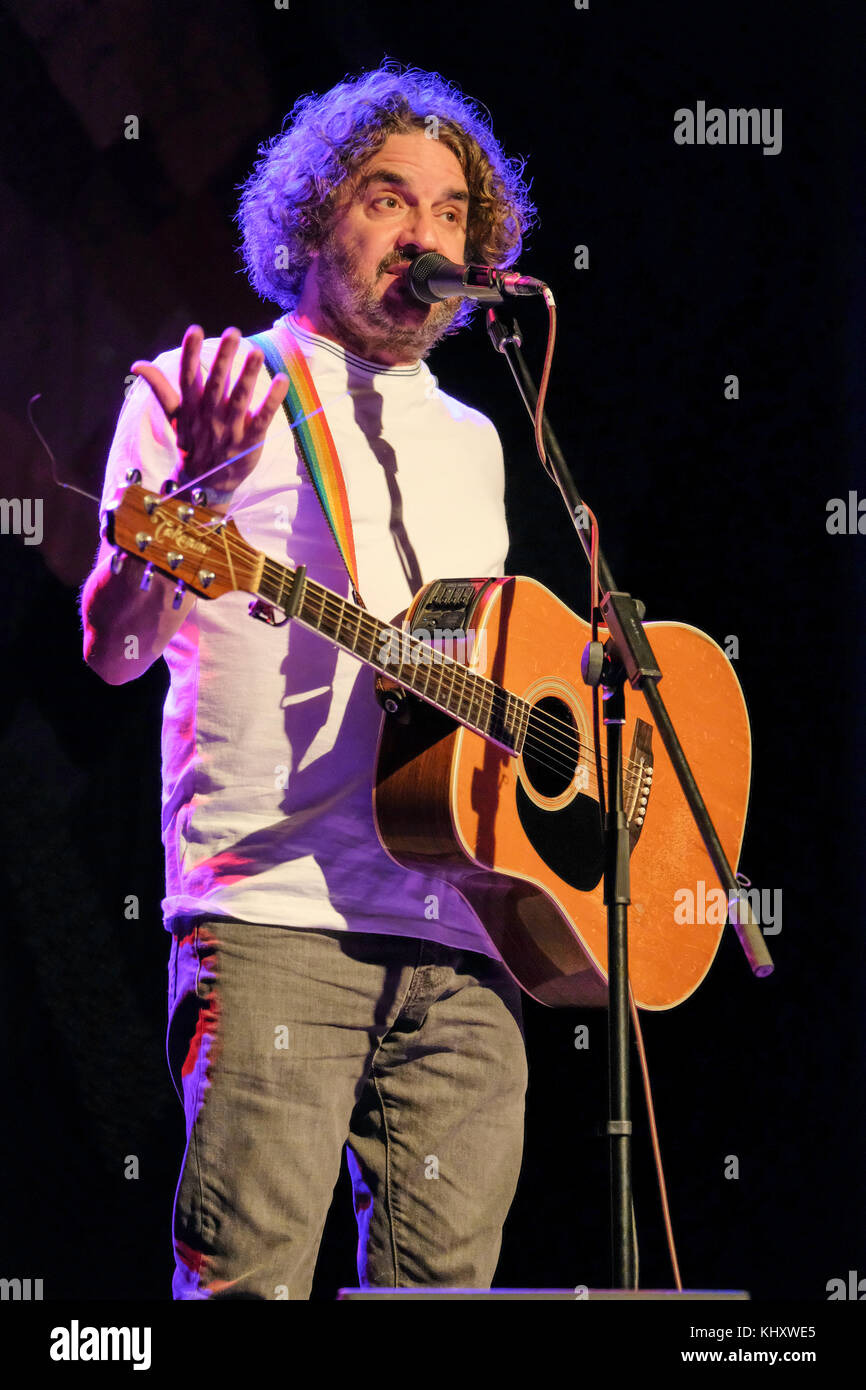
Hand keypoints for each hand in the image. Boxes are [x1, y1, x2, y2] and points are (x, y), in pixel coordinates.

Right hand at [131, 325, 289, 497]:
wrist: (206, 483)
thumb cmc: (193, 441)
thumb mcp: (175, 415)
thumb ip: (161, 388)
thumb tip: (136, 365)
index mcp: (192, 407)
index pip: (188, 377)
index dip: (190, 354)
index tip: (194, 330)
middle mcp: (210, 415)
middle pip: (217, 384)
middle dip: (224, 359)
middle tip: (233, 332)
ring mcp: (230, 429)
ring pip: (240, 399)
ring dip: (248, 376)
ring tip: (257, 351)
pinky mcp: (250, 441)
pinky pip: (263, 420)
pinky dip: (272, 401)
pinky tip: (282, 381)